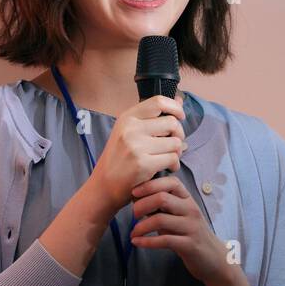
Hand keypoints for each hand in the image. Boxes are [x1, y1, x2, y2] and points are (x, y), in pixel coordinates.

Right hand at [88, 95, 186, 214]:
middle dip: (179, 134)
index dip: (175, 108)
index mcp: (127, 118)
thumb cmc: (119, 158)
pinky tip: (168, 168)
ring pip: (175, 142)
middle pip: (172, 123)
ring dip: (178, 152)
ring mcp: (136, 146)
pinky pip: (172, 158)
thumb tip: (180, 100)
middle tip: (174, 145)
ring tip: (169, 158)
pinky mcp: (143, 164)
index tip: (180, 117)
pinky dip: (175, 164)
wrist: (104, 185)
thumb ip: (153, 117)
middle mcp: (131, 129)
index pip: (159, 101)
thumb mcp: (129, 132)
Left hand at [129, 175, 231, 285]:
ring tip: (133, 232)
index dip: (150, 184)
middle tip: (133, 215)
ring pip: (160, 219)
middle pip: (162, 198)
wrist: (214, 258)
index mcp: (188, 200)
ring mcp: (191, 227)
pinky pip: (164, 240)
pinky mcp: (189, 245)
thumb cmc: (190, 234)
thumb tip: (137, 199)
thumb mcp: (178, 216)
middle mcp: (191, 210)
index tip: (134, 193)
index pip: (171, 182)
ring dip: (141, 226)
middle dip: (142, 205)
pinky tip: (137, 242)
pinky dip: (146, 241)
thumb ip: (162, 207)